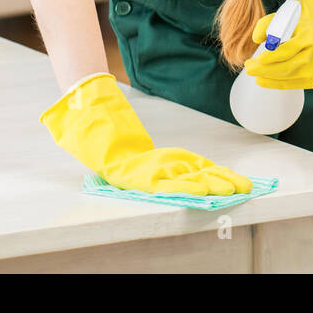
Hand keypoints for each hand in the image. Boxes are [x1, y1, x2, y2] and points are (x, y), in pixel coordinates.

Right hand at [40, 73, 252, 194]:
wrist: (94, 123)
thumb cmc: (89, 129)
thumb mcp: (85, 133)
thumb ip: (84, 134)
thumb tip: (69, 119)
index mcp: (131, 171)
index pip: (161, 184)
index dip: (185, 189)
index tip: (204, 193)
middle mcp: (150, 173)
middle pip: (186, 183)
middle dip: (212, 187)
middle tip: (237, 191)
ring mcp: (162, 168)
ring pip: (195, 178)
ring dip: (219, 182)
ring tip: (243, 188)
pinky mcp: (170, 161)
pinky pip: (194, 169)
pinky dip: (212, 173)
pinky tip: (230, 177)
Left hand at [244, 0, 312, 89]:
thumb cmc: (295, 25)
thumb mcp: (281, 18)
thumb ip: (265, 25)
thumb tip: (256, 39)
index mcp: (309, 36)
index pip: (288, 50)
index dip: (271, 57)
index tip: (255, 60)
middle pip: (287, 67)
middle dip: (265, 70)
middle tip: (248, 68)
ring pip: (288, 77)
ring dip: (267, 77)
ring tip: (253, 72)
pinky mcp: (312, 78)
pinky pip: (291, 85)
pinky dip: (275, 83)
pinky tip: (262, 79)